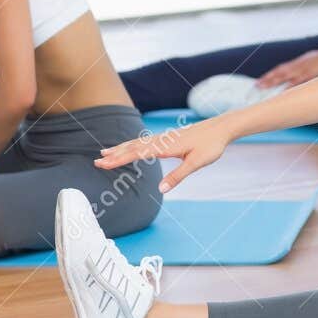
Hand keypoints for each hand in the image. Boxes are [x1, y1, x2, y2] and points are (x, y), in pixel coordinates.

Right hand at [97, 119, 230, 192]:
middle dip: (114, 155)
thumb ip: (178, 176)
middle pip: (132, 147)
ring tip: (105, 152)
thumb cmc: (210, 145)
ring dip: (121, 148)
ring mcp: (164, 138)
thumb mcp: (196, 163)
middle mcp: (161, 140)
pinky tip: (129, 147)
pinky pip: (145, 141)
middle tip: (96, 161)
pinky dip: (132, 144)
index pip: (137, 153)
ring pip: (137, 143)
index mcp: (165, 146)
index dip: (119, 159)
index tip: (103, 164)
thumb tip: (161, 190)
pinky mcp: (168, 138)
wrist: (221, 128)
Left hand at [255, 49, 317, 89]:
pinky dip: (288, 88)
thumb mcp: (306, 60)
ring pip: (284, 78)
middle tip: (256, 87)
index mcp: (295, 63)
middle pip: (278, 74)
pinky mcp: (308, 76)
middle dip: (267, 80)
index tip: (259, 81)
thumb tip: (289, 72)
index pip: (278, 69)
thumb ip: (297, 67)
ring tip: (264, 88)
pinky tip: (282, 93)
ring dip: (273, 83)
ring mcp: (301, 71)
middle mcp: (295, 67)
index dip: (268, 75)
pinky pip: (296, 83)